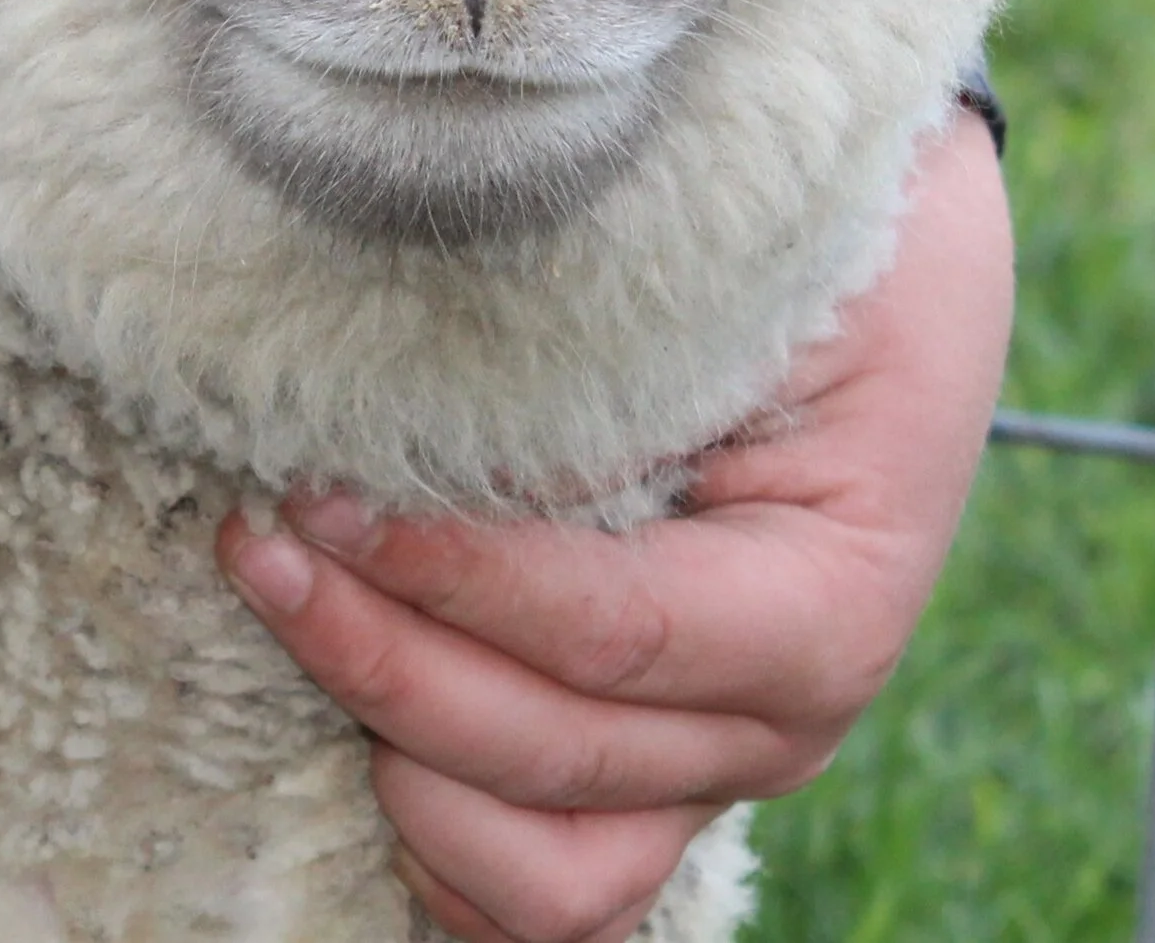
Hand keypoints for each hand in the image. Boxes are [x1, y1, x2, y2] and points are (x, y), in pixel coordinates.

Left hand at [218, 111, 1013, 942]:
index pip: (611, 632)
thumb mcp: (742, 295)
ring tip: (297, 613)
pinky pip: (539, 889)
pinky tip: (344, 728)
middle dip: (378, 652)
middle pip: (549, 753)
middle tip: (260, 537)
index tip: (322, 494)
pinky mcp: (654, 779)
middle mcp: (779, 722)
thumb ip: (611, 387)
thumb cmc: (820, 272)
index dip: (454, 578)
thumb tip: (432, 460)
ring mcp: (713, 768)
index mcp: (828, 604)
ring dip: (398, 764)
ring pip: (544, 877)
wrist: (893, 290)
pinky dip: (438, 845)